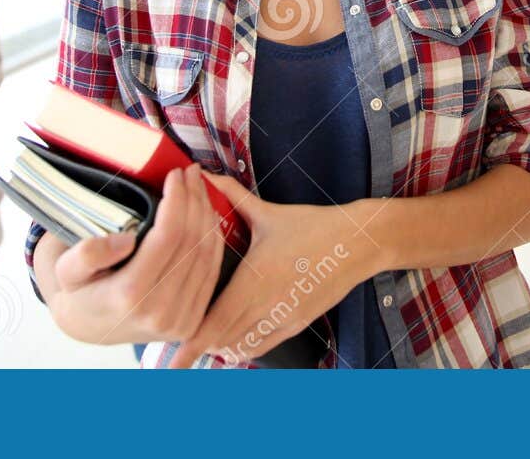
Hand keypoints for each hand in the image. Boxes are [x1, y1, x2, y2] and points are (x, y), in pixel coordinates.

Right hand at [43, 164, 226, 346]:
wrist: (90, 328)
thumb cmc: (79, 291)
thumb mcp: (67, 270)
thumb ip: (87, 254)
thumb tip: (126, 239)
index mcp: (130, 297)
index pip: (167, 237)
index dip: (177, 200)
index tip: (175, 174)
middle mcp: (160, 313)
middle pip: (191, 243)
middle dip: (195, 200)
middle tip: (192, 172)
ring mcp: (180, 321)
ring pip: (207, 255)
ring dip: (207, 215)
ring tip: (199, 187)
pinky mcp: (193, 323)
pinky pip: (212, 272)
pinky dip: (214, 239)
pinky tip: (208, 214)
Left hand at [169, 177, 375, 367]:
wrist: (357, 243)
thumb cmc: (313, 226)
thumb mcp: (269, 212)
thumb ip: (232, 196)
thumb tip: (204, 176)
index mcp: (253, 279)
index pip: (213, 322)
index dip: (190, 342)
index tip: (171, 354)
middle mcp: (266, 305)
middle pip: (222, 340)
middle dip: (199, 345)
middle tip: (178, 347)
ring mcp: (283, 318)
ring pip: (242, 346)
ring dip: (221, 346)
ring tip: (203, 342)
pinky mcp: (297, 324)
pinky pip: (263, 346)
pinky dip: (244, 348)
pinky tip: (232, 345)